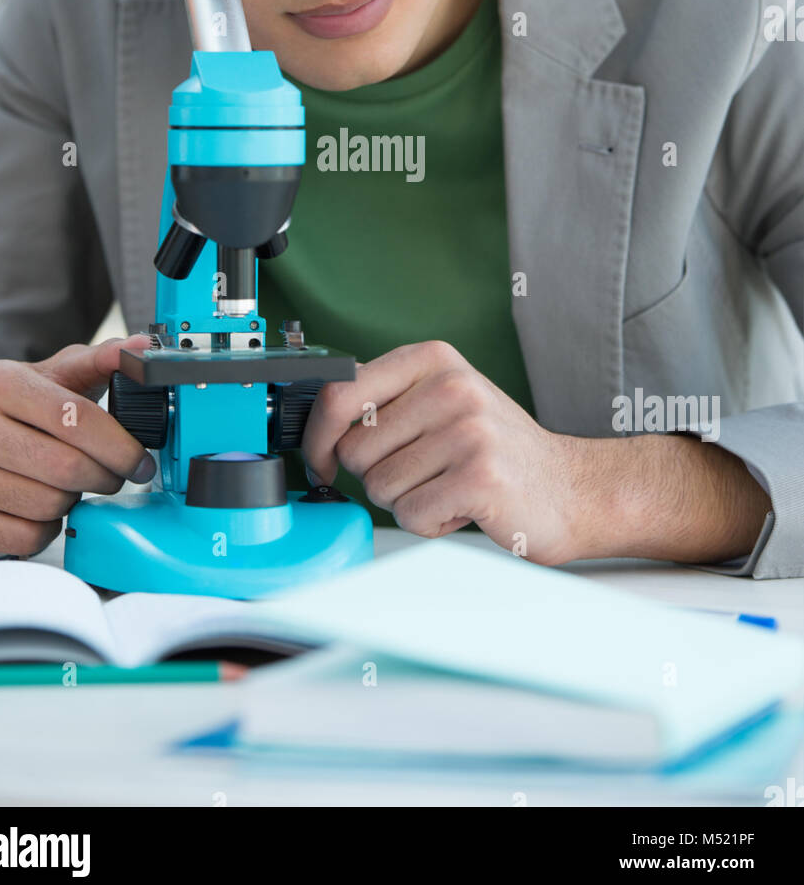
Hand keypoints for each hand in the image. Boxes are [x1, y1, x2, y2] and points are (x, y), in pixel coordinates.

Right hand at [0, 335, 154, 554]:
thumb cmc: (10, 411)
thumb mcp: (49, 377)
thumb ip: (100, 360)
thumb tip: (143, 348)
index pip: (75, 418)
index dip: (120, 445)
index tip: (140, 461)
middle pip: (68, 468)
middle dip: (105, 477)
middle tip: (112, 475)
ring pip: (50, 506)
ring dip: (74, 500)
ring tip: (67, 484)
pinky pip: (28, 537)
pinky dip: (46, 528)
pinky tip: (39, 506)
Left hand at [301, 340, 586, 563]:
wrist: (571, 488)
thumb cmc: (497, 450)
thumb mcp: (442, 401)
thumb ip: (384, 400)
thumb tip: (313, 421)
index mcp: (433, 360)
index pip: (340, 392)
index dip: (317, 437)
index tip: (322, 460)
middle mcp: (452, 387)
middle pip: (355, 449)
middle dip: (378, 476)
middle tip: (424, 474)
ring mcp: (468, 431)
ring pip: (380, 488)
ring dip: (408, 502)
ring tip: (449, 487)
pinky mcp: (480, 477)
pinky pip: (412, 515)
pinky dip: (431, 524)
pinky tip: (464, 507)